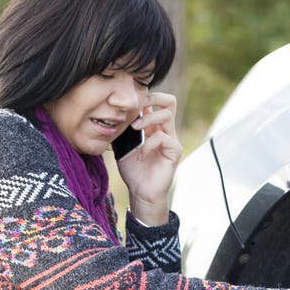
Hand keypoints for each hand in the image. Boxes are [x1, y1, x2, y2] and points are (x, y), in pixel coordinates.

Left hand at [117, 91, 182, 224]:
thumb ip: (123, 129)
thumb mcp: (123, 145)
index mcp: (154, 127)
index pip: (157, 102)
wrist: (141, 192)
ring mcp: (172, 140)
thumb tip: (114, 112)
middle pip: (170, 101)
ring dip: (147, 119)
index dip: (145, 97)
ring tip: (134, 129)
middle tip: (138, 106)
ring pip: (166, 115)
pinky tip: (140, 155)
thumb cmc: (133, 170)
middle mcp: (165, 131)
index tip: (128, 104)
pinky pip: (162, 138)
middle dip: (153, 98)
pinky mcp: (174, 151)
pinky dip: (148, 144)